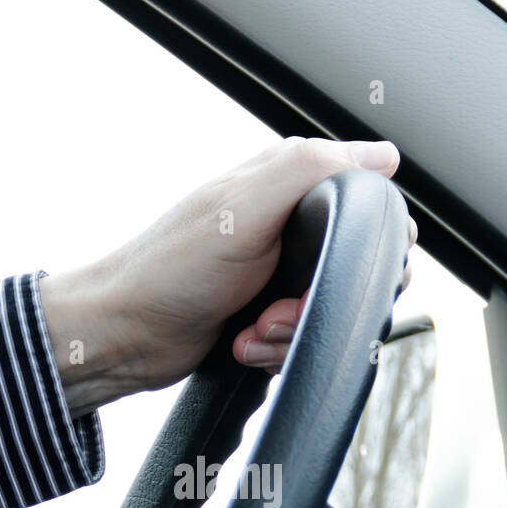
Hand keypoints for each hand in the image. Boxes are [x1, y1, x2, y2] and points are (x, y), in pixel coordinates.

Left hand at [40, 137, 415, 416]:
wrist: (122, 336)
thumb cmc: (168, 268)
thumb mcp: (244, 208)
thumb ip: (310, 171)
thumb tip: (384, 156)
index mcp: (285, 184)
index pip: (367, 201)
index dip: (368, 242)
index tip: (345, 267)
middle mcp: (285, 225)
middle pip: (356, 268)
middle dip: (325, 300)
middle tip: (280, 305)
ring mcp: (276, 274)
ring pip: (329, 311)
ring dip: (293, 332)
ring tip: (253, 327)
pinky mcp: (265, 316)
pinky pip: (301, 340)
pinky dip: (276, 351)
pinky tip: (244, 344)